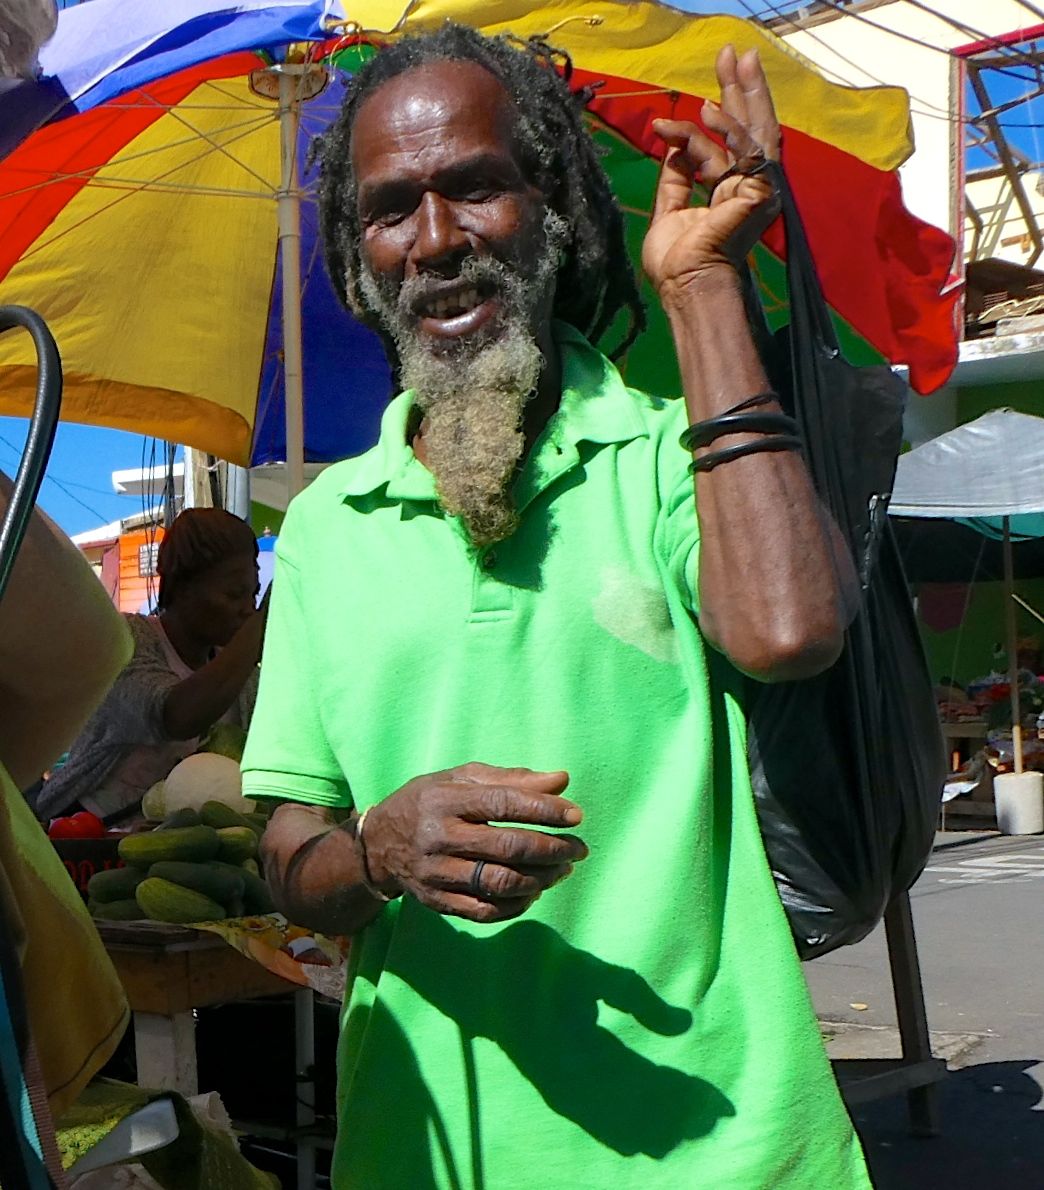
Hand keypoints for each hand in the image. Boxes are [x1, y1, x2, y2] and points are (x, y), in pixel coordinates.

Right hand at [362, 763, 586, 923]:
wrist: (378, 844)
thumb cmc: (430, 801)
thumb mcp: (461, 778)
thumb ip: (511, 778)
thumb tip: (561, 780)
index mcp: (445, 800)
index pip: (502, 803)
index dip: (544, 810)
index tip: (576, 815)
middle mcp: (438, 837)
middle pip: (506, 848)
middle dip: (551, 849)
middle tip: (579, 848)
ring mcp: (436, 874)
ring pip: (499, 882)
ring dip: (541, 879)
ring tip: (563, 869)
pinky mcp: (437, 901)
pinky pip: (485, 911)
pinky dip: (517, 904)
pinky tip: (535, 891)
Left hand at [642, 45, 780, 304]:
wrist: (684, 284)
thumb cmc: (676, 263)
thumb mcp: (669, 210)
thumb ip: (674, 177)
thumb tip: (673, 145)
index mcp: (728, 193)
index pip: (729, 144)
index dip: (719, 115)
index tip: (703, 93)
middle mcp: (746, 188)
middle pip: (748, 128)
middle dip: (741, 89)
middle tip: (733, 54)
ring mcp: (756, 189)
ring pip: (756, 129)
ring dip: (745, 91)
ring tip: (734, 58)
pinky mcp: (757, 191)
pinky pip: (744, 148)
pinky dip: (725, 127)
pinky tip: (706, 108)